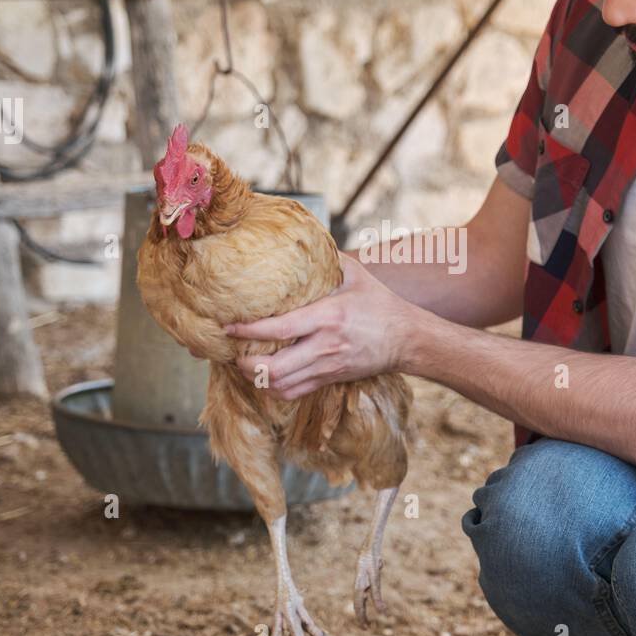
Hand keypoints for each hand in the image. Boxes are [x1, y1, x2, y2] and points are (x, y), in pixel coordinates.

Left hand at [223, 254, 418, 400]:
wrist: (406, 338)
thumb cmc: (379, 303)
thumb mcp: (355, 275)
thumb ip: (327, 261)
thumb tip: (299, 241)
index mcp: (328, 317)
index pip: (280, 329)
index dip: (249, 330)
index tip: (229, 326)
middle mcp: (325, 346)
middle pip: (275, 368)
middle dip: (246, 364)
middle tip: (232, 352)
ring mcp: (327, 367)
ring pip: (281, 385)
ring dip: (256, 379)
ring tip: (244, 365)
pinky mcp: (330, 379)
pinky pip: (294, 393)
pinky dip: (274, 390)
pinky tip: (265, 377)